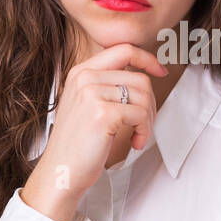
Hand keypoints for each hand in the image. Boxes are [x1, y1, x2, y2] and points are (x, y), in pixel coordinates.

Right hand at [23, 44, 167, 220]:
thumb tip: (143, 75)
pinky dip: (144, 131)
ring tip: (138, 135)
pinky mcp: (103, 113)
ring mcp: (92, 93)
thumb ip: (106, 85)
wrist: (60, 171)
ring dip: (148, 120)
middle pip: (139, 78)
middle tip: (143, 125)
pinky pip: (140, 114)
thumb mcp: (85, 104)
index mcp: (80, 72)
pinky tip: (135, 143)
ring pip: (143, 96)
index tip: (160, 71)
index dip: (147, 58)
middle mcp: (84, 78)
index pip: (123, 49)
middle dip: (150, 104)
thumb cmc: (76, 144)